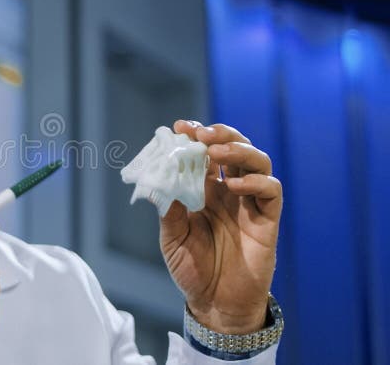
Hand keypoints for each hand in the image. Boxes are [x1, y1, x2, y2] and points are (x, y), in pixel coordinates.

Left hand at [160, 120, 282, 333]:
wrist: (216, 304)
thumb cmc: (192, 269)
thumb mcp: (172, 237)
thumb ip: (169, 209)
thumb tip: (160, 178)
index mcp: (204, 190)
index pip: (203, 153)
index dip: (195, 136)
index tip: (180, 127)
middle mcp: (229, 191)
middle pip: (233, 148)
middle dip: (219, 134)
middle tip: (201, 133)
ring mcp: (249, 202)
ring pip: (257, 161)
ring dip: (237, 150)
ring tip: (215, 152)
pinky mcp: (267, 219)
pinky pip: (271, 190)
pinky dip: (255, 181)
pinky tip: (234, 185)